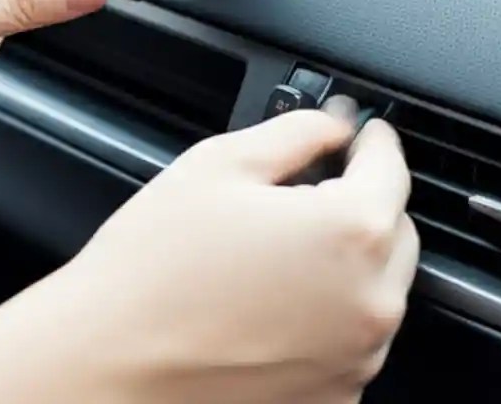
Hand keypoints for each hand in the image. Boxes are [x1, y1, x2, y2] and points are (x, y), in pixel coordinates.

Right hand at [64, 106, 418, 402]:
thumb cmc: (151, 269)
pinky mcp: (335, 398)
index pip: (391, 166)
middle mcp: (371, 301)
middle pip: (393, 232)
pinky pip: (350, 344)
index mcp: (352, 230)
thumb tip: (334, 124)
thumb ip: (296, 131)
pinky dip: (327, 322)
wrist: (107, 365)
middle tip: (304, 197)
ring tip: (272, 260)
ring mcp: (357, 358)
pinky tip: (270, 310)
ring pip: (376, 290)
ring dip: (346, 266)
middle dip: (360, 205)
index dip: (372, 141)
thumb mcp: (219, 164)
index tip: (362, 135)